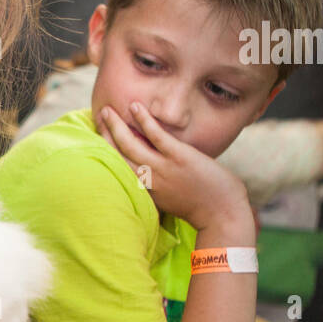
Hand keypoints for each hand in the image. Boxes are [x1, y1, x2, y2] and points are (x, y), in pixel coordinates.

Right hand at [96, 102, 251, 232]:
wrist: (222, 214)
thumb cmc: (200, 206)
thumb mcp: (169, 199)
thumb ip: (156, 184)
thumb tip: (150, 170)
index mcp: (144, 189)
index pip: (119, 166)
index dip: (107, 148)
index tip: (101, 134)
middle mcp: (147, 179)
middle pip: (117, 153)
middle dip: (106, 133)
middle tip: (100, 114)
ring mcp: (162, 168)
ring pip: (130, 143)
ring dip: (116, 125)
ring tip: (108, 110)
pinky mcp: (178, 157)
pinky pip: (156, 135)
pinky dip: (144, 120)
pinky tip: (135, 106)